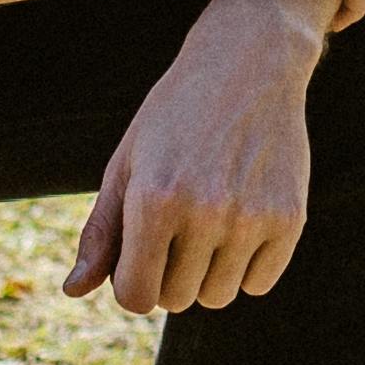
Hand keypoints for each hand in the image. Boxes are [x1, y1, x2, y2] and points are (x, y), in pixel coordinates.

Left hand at [62, 0, 326, 315]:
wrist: (248, 64)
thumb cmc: (174, 117)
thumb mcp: (127, 164)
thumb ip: (101, 232)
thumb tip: (73, 291)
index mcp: (153, 199)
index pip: (135, 296)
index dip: (131, 284)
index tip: (137, 259)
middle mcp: (204, 212)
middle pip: (176, 300)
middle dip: (168, 276)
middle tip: (174, 231)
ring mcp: (252, 217)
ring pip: (219, 297)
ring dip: (207, 275)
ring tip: (206, 225)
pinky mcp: (290, 218)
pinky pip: (259, 283)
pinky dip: (246, 267)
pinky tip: (240, 223)